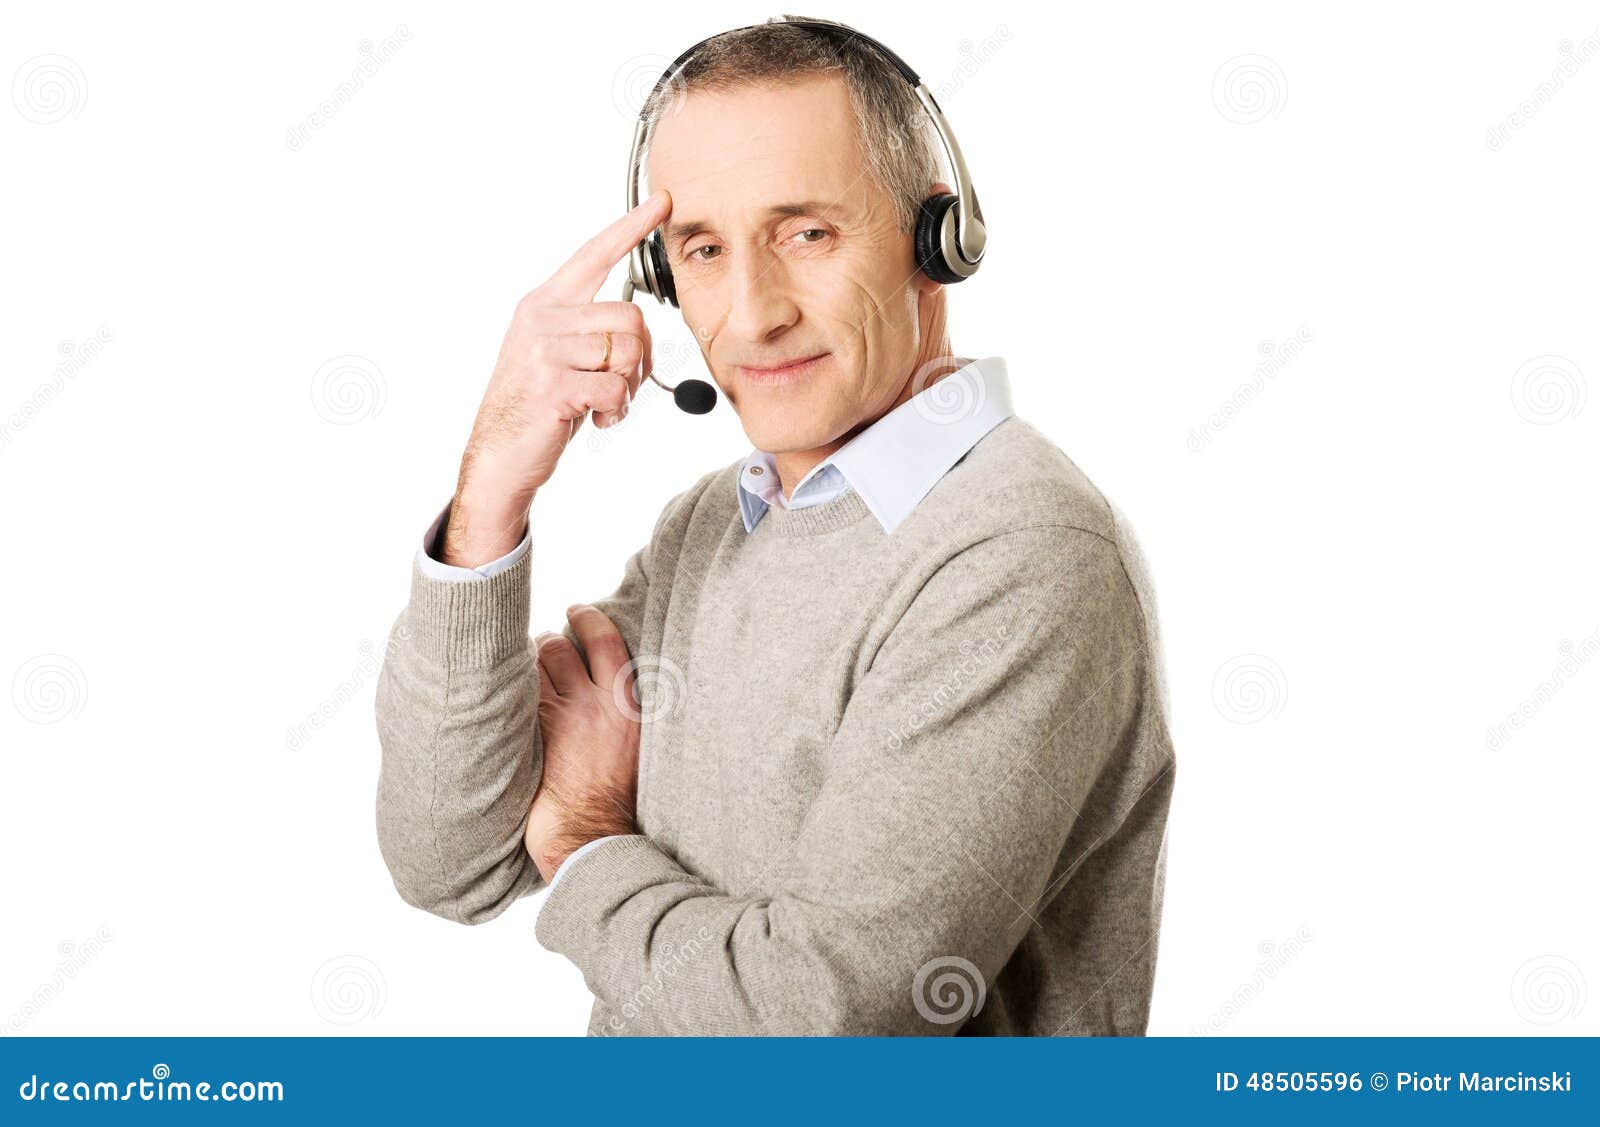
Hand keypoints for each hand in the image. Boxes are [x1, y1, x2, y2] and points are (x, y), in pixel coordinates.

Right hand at [444, 189, 673, 566]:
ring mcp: (544, 351)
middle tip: (620, 385)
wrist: (500, 452)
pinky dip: (616, 410)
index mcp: (545, 302)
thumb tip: (637, 328)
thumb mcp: (555, 353)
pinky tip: (595, 419)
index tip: (662, 200)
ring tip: (603, 403)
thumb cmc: (537, 404)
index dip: (630, 227)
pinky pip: (615, 389)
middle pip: (631, 317)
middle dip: (640, 358)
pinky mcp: (553, 386)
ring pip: (627, 352)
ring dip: (628, 387)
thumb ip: (587, 329)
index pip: (593, 255)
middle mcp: (542, 317)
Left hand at [524, 604, 642, 882]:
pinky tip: (498, 696)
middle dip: (546, 641)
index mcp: (627, 704)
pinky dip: (505, 690)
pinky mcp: (535, 734)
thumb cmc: (618, 802)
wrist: (593, 837)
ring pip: (532, 666)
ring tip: (516, 673)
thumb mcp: (636, 748)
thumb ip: (623, 714)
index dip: (586, 619)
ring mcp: (562, 717)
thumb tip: (609, 689)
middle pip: (560, 646)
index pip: (605, 640)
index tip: (576, 612)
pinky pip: (514, 694)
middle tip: (539, 647)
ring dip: (521, 663)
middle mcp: (596, 703)